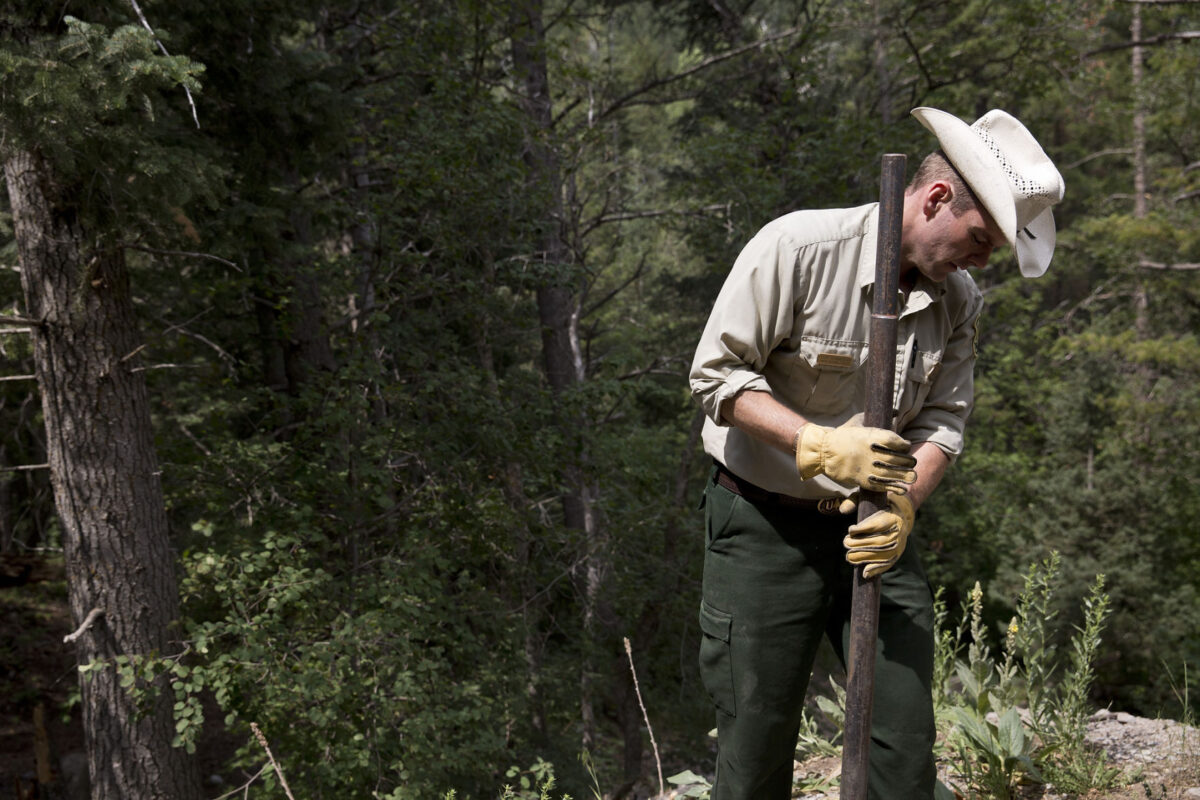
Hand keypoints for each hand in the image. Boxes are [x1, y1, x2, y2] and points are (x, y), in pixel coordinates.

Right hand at [794, 422, 916, 491]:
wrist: (823, 451)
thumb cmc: (842, 434)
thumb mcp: (858, 420)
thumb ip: (878, 417)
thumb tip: (897, 412)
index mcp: (872, 437)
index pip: (898, 442)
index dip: (904, 445)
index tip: (905, 446)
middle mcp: (872, 453)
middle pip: (900, 459)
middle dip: (908, 461)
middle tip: (910, 462)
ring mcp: (868, 468)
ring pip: (896, 474)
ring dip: (906, 475)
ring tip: (911, 476)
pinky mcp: (864, 480)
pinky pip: (884, 485)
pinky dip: (896, 487)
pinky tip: (902, 488)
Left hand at [843, 490, 913, 578]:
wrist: (900, 513)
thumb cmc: (878, 505)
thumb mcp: (867, 498)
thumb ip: (853, 501)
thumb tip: (842, 510)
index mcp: (893, 516)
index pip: (878, 524)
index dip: (864, 529)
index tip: (851, 530)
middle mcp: (899, 531)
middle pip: (880, 541)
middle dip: (861, 545)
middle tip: (846, 543)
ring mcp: (900, 544)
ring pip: (884, 554)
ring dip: (865, 557)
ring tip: (849, 557)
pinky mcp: (898, 553)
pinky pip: (888, 563)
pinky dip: (876, 569)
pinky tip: (865, 573)